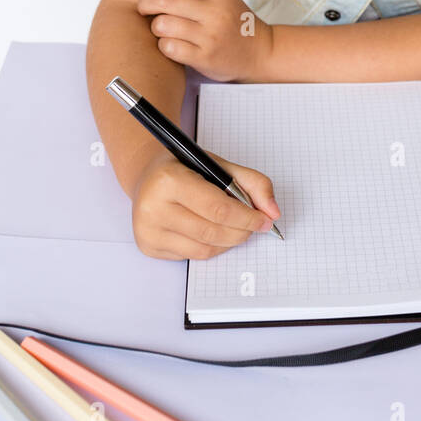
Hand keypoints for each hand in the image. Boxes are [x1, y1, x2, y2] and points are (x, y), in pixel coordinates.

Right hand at [131, 146, 281, 260]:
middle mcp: (153, 208)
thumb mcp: (219, 165)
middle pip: (213, 232)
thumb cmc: (185, 169)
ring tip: (235, 227)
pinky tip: (212, 232)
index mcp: (169, 180)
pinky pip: (192, 256)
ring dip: (228, 241)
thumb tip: (273, 212)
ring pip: (204, 249)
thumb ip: (253, 183)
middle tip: (255, 225)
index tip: (265, 220)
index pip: (218, 209)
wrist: (147, 176)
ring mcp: (148, 231)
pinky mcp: (148, 247)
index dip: (247, 218)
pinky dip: (210, 247)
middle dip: (242, 231)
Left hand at [135, 0, 271, 81]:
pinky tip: (172, 45)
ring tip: (164, 30)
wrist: (261, 52)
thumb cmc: (236, 24)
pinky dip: (165, 46)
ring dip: (158, 28)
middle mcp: (214, 13)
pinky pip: (169, 48)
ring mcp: (210, 36)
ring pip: (163, 25)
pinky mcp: (204, 57)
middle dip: (147, 4)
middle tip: (144, 9)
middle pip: (164, 2)